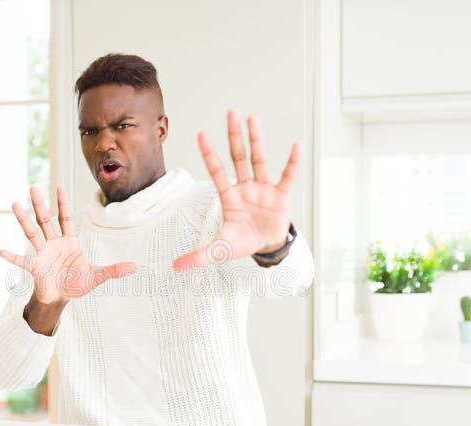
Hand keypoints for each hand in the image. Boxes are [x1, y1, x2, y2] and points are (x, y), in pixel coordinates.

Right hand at [0, 186, 136, 304]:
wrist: (61, 299)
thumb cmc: (76, 284)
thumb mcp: (97, 277)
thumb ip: (114, 270)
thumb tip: (135, 267)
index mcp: (69, 242)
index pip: (65, 219)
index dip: (63, 204)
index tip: (59, 187)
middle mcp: (54, 244)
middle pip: (46, 221)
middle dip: (40, 205)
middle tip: (33, 187)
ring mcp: (42, 254)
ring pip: (32, 234)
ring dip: (24, 220)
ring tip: (14, 205)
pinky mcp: (35, 267)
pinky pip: (22, 261)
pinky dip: (12, 257)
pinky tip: (1, 252)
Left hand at [173, 111, 297, 271]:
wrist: (266, 247)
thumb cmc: (243, 243)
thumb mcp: (220, 249)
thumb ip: (199, 256)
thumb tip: (175, 267)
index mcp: (229, 197)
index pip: (217, 171)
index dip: (209, 154)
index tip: (201, 134)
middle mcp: (245, 187)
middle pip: (238, 157)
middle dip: (234, 137)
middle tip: (230, 113)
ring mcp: (263, 189)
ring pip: (259, 160)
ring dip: (256, 140)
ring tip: (252, 119)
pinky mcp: (281, 196)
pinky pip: (287, 176)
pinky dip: (291, 162)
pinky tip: (295, 146)